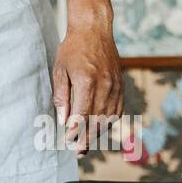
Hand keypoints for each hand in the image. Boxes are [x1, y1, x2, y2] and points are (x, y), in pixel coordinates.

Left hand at [51, 24, 122, 155]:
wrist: (94, 30)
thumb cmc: (72, 49)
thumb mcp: (60, 70)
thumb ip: (61, 96)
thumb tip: (63, 120)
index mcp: (87, 81)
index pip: (82, 114)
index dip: (75, 131)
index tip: (68, 141)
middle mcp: (104, 85)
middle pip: (97, 119)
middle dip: (87, 138)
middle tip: (78, 151)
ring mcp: (116, 85)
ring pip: (109, 117)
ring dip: (98, 133)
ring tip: (87, 143)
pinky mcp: (121, 85)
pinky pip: (117, 109)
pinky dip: (108, 122)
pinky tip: (99, 128)